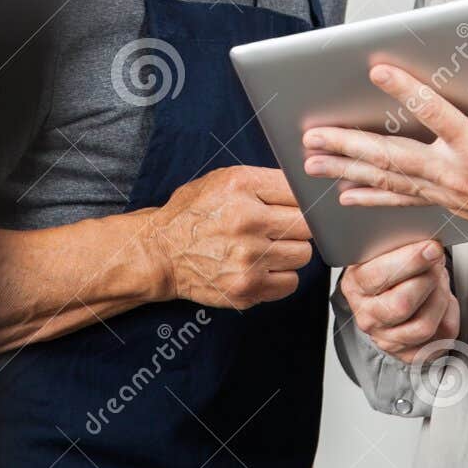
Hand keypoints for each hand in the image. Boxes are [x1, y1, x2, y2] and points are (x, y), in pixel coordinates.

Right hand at [150, 165, 311, 309]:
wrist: (161, 252)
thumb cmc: (192, 215)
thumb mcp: (222, 180)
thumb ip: (263, 181)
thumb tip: (306, 187)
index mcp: (241, 187)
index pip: (299, 192)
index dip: (301, 200)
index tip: (296, 206)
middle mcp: (246, 221)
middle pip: (306, 225)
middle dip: (297, 226)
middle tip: (280, 227)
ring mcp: (247, 258)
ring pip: (302, 254)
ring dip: (290, 252)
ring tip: (268, 247)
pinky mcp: (247, 287)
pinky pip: (290, 282)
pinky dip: (281, 276)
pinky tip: (263, 266)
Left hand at [304, 41, 467, 243]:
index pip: (436, 113)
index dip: (406, 90)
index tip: (378, 70)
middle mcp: (454, 171)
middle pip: (392, 155)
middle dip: (349, 144)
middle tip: (315, 133)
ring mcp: (443, 190)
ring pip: (387, 178)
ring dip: (346, 168)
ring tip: (312, 159)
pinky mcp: (441, 201)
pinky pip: (398, 199)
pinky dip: (368, 196)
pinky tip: (342, 192)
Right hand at [340, 238, 458, 362]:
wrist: (385, 301)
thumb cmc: (387, 270)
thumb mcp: (381, 250)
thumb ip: (394, 240)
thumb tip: (415, 229)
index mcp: (355, 286)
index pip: (380, 276)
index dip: (410, 261)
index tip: (431, 247)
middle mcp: (368, 317)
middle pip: (402, 304)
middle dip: (427, 278)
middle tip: (437, 261)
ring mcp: (388, 339)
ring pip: (424, 324)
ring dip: (440, 296)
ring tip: (439, 279)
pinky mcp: (412, 353)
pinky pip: (441, 336)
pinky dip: (448, 312)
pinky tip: (442, 299)